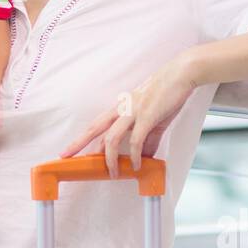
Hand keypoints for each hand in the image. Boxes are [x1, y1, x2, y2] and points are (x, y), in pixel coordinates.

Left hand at [58, 57, 199, 178]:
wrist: (181, 74)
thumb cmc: (167, 93)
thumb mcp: (154, 117)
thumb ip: (148, 138)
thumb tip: (145, 156)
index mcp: (121, 107)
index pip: (96, 124)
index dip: (82, 137)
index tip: (70, 148)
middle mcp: (122, 109)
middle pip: (94, 128)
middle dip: (79, 143)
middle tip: (66, 156)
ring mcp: (133, 111)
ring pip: (112, 138)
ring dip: (110, 158)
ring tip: (113, 173)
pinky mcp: (147, 115)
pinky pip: (136, 140)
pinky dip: (135, 155)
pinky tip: (137, 165)